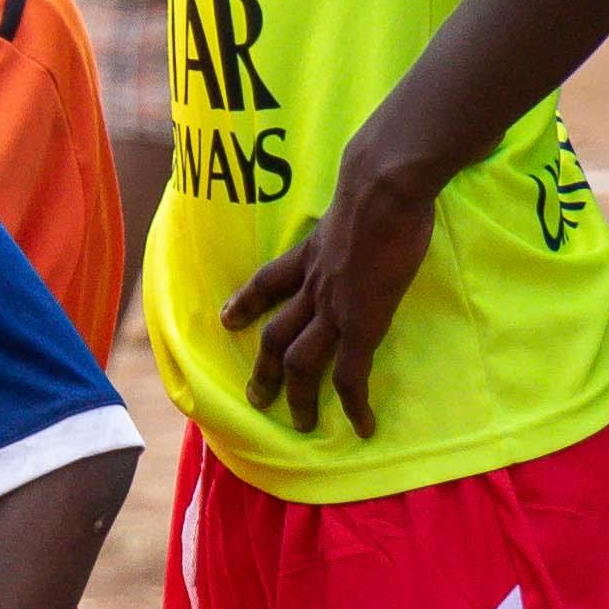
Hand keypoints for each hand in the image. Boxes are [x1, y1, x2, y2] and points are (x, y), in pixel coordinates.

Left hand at [217, 140, 445, 436]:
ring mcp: (334, 308)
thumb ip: (355, 206)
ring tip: (301, 424)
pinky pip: (352, 376)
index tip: (227, 319)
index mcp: (311, 253)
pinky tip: (364, 428)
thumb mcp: (354, 195)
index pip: (269, 280)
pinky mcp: (362, 324)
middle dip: (264, 369)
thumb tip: (377, 191)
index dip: (245, 302)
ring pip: (303, 362)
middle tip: (255, 398)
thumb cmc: (378, 181)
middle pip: (276, 333)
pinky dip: (355, 405)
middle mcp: (314, 285)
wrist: (382, 187)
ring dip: (299, 397)